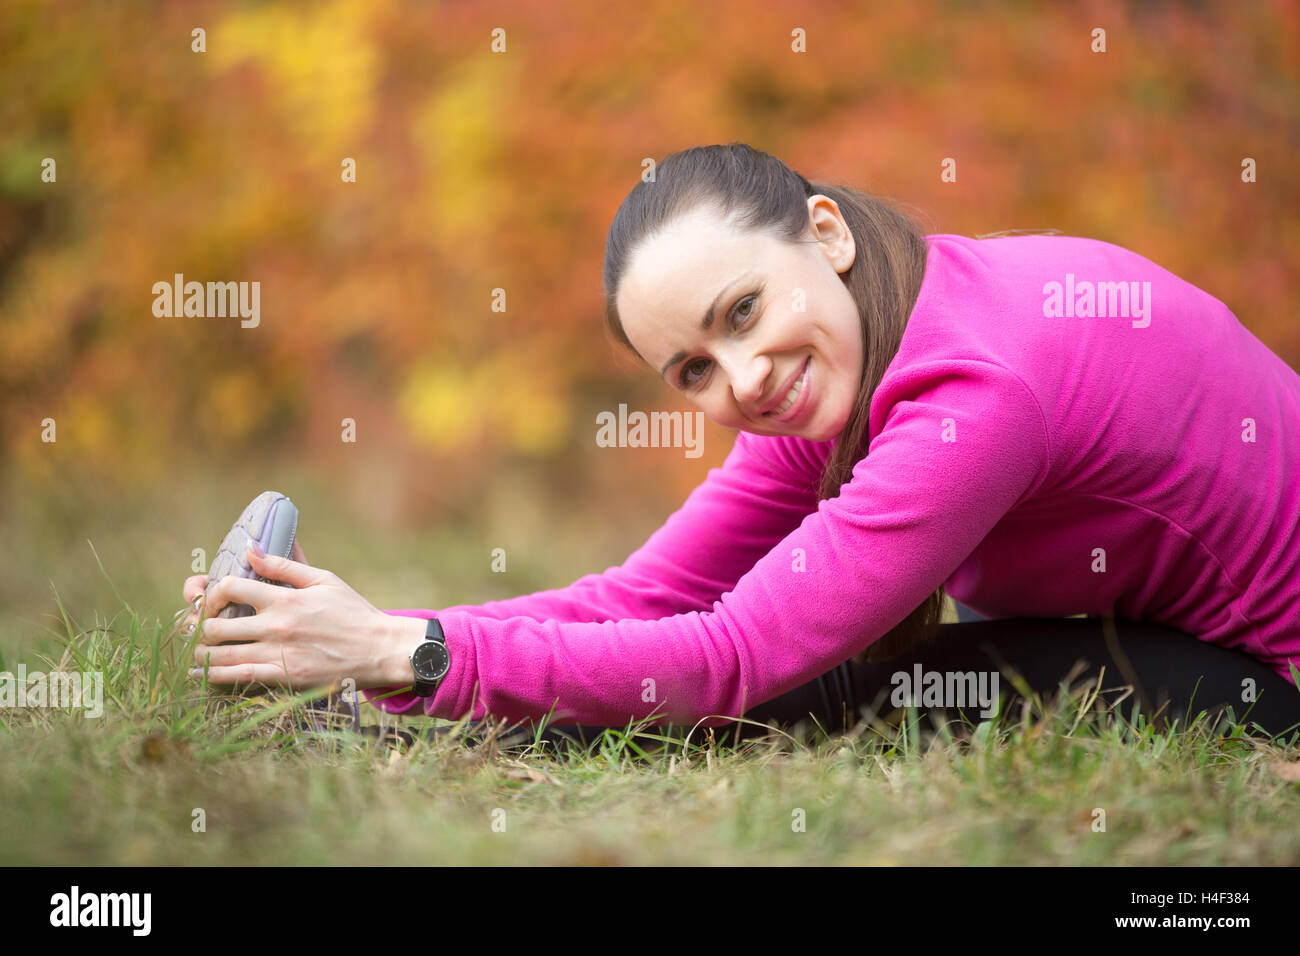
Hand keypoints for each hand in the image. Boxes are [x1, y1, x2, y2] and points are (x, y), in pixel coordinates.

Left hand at [189, 542, 409, 691]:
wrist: (380, 648)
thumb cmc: (353, 612)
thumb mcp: (324, 579)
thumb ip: (284, 565)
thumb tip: (250, 547)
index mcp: (286, 598)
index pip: (231, 587)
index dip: (211, 592)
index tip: (211, 599)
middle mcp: (278, 625)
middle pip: (217, 625)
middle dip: (200, 626)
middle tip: (198, 629)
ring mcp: (279, 654)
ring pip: (221, 655)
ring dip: (200, 654)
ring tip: (196, 652)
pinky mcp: (285, 677)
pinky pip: (238, 678)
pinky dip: (213, 677)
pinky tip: (201, 674)